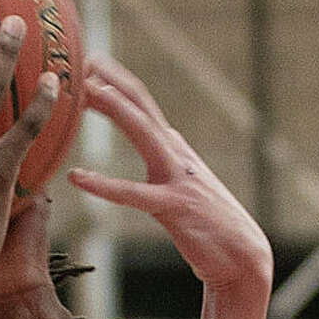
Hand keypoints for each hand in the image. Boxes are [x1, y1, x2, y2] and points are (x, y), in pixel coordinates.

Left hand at [67, 57, 272, 290]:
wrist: (242, 258)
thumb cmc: (205, 225)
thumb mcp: (180, 182)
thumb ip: (163, 159)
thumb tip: (149, 136)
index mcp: (174, 148)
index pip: (142, 104)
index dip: (116, 80)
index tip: (87, 60)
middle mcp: (176, 154)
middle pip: (142, 105)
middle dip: (112, 79)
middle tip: (81, 59)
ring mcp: (177, 178)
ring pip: (144, 133)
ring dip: (116, 108)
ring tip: (86, 92)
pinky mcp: (174, 208)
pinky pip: (133, 194)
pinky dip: (104, 184)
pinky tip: (76, 177)